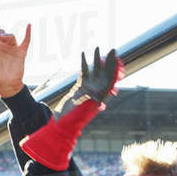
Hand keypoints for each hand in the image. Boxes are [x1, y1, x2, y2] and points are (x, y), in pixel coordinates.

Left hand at [0, 9, 30, 97]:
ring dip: (6, 36)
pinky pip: (26, 41)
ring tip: (1, 40)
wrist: (5, 85)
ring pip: (11, 36)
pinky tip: (28, 25)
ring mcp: (13, 48)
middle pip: (3, 33)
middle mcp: (4, 46)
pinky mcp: (21, 53)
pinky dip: (28, 33)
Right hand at [19, 47, 120, 170]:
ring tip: (97, 48)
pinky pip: (84, 74)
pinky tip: (83, 55)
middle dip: (108, 61)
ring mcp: (87, 89)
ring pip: (94, 71)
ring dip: (96, 60)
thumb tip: (97, 99)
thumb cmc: (71, 122)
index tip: (115, 56)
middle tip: (111, 49)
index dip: (113, 67)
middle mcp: (96, 92)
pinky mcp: (79, 89)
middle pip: (105, 73)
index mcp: (99, 97)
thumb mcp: (81, 113)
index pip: (110, 79)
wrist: (62, 127)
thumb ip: (89, 105)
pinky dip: (84, 65)